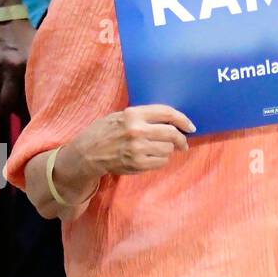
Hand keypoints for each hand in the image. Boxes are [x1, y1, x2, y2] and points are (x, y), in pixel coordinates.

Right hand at [0, 18, 35, 117]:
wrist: (1, 13)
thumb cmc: (23, 34)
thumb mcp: (36, 50)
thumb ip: (38, 71)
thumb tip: (39, 96)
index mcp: (26, 66)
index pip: (26, 98)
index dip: (25, 111)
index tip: (25, 116)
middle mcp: (9, 67)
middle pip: (3, 103)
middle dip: (3, 109)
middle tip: (4, 109)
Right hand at [67, 104, 195, 176]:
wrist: (87, 152)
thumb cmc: (104, 131)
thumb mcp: (120, 116)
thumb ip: (142, 117)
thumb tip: (170, 122)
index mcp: (133, 114)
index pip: (167, 113)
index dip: (182, 119)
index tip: (190, 126)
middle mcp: (137, 130)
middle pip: (172, 133)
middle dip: (181, 139)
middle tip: (182, 144)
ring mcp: (138, 148)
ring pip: (168, 149)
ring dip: (166, 150)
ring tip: (155, 150)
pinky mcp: (138, 163)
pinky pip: (161, 162)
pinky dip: (160, 160)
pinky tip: (150, 157)